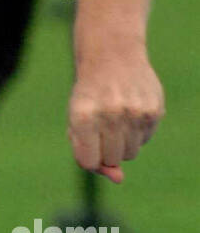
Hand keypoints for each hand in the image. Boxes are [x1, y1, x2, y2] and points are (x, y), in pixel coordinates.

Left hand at [67, 44, 163, 182]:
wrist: (110, 53)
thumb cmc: (89, 92)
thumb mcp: (77, 118)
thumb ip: (90, 153)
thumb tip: (118, 179)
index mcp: (83, 114)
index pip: (88, 161)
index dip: (87, 155)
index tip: (87, 141)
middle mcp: (110, 113)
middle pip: (111, 159)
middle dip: (104, 147)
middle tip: (100, 124)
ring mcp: (135, 112)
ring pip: (130, 153)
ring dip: (122, 141)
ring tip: (115, 116)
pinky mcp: (154, 110)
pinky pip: (144, 140)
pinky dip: (136, 132)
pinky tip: (129, 110)